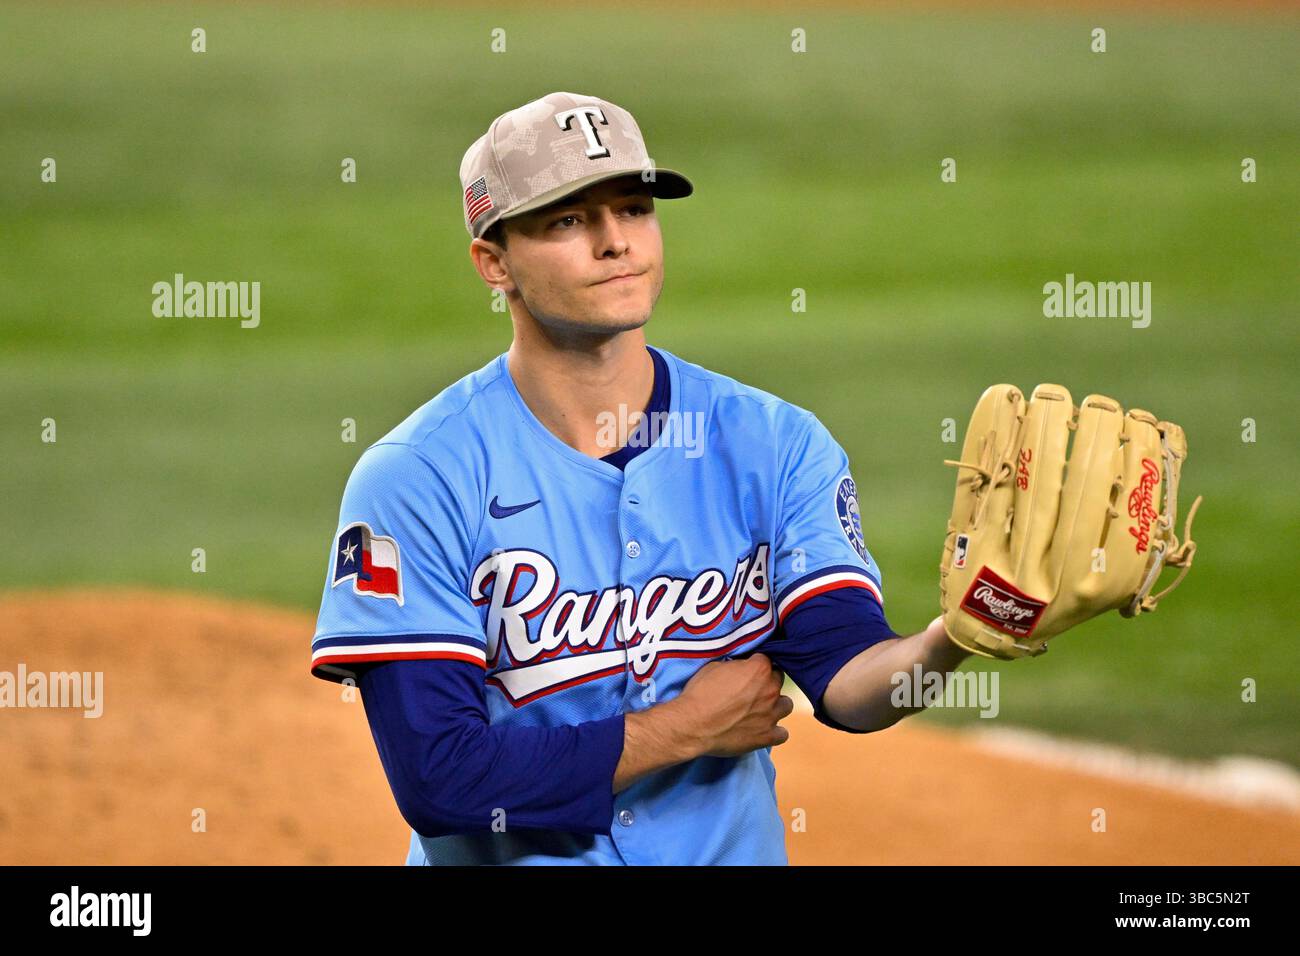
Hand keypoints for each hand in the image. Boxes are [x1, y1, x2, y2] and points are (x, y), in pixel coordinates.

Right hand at [674, 653, 793, 757]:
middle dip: (767, 682)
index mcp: (759, 670)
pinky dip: (775, 731)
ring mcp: (771, 715)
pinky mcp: (766, 736)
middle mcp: (770, 690)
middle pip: (778, 680)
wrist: (692, 725)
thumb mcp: (714, 667)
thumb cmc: (700, 693)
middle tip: (751, 689)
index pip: (766, 660)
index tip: (746, 669)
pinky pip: (782, 733)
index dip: (755, 664)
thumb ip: (735, 666)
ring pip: (786, 705)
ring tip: (760, 709)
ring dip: (775, 705)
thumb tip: (740, 667)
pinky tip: (763, 729)